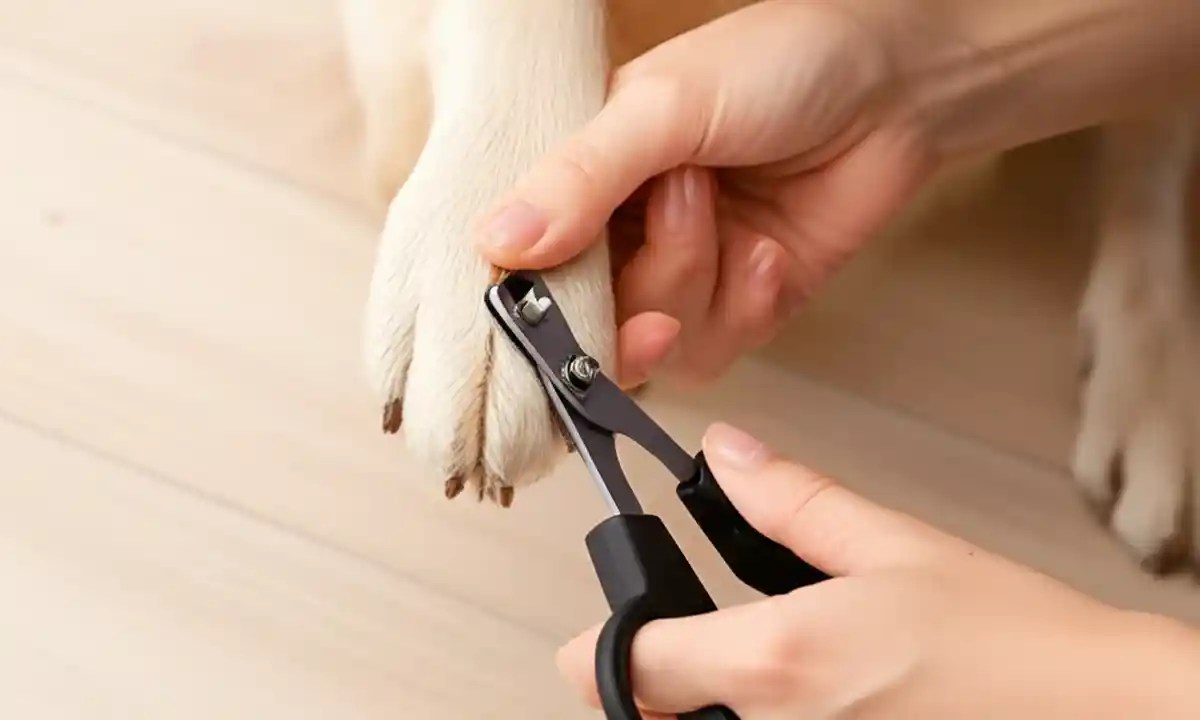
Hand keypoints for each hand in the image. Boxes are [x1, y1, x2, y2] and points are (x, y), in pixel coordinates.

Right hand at [476, 2, 934, 385]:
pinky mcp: (740, 306)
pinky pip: (717, 347)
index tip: (545, 303)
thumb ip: (581, 177)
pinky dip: (746, 301)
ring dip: (696, 272)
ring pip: (654, 341)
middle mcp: (623, 235)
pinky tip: (769, 246)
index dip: (532, 299)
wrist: (894, 87)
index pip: (525, 264)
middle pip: (588, 318)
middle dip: (639, 275)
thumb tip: (497, 243)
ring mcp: (683, 275)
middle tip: (678, 210)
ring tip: (724, 198)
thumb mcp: (663, 107)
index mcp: (581, 181)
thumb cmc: (776, 66)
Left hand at [556, 423, 1199, 718]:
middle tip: (701, 643)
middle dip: (658, 683)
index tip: (619, 621)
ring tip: (776, 671)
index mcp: (774, 662)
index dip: (603, 639)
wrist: (1101, 715)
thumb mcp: (893, 547)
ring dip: (703, 710)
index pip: (616, 667)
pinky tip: (815, 700)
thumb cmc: (1016, 647)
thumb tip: (728, 455)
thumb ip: (790, 502)